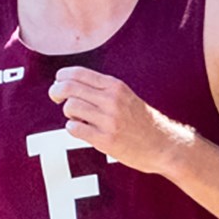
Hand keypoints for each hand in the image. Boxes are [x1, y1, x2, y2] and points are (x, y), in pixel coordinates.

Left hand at [48, 66, 195, 174]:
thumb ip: (101, 89)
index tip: (59, 84)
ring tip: (78, 119)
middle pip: (68, 88)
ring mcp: (109, 120)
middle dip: (56, 92)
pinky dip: (72, 128)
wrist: (163, 145)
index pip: (76, 73)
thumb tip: (66, 83)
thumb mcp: (124, 96)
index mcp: (115, 86)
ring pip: (70, 107)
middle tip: (56, 99)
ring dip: (68, 113)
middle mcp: (112, 100)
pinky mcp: (106, 140)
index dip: (61, 77)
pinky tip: (81, 130)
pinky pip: (74, 128)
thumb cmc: (140, 121)